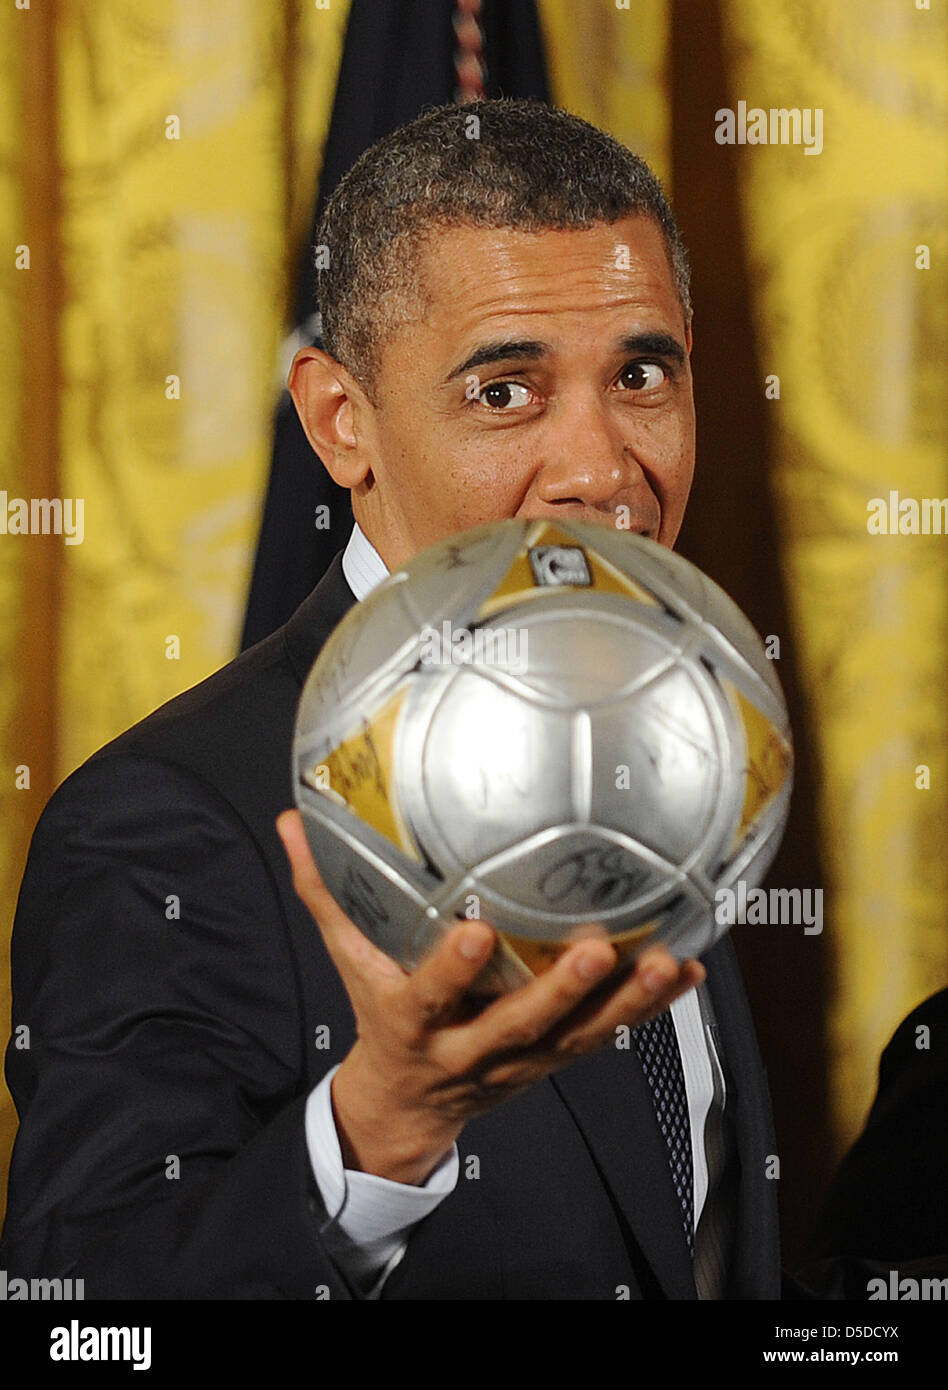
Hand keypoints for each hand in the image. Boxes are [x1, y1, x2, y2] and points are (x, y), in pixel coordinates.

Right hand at [277, 810, 704, 1185]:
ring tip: (665, 961)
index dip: (451, 974)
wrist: (409, 1104)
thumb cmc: (383, 1018)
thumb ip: (326, 892)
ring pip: (579, 1037)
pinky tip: (687, 971)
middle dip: (559, 993)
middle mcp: (472, 1048)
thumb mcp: (349, 961)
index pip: (430, 998)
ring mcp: (522, 1060)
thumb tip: (292, 822)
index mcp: (415, 1023)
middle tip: (593, 952)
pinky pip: (609, 1037)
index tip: (472, 935)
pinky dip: (650, 1008)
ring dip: (625, 1002)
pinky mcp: (557, 1060)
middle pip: (520, 1026)